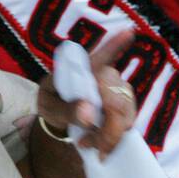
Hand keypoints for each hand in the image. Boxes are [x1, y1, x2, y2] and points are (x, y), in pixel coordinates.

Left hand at [37, 27, 136, 159]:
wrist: (61, 114)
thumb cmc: (53, 102)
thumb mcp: (49, 106)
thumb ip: (66, 109)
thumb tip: (89, 113)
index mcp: (81, 68)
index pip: (100, 56)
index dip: (115, 45)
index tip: (129, 32)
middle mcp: (104, 74)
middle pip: (116, 100)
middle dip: (106, 130)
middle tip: (86, 145)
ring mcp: (118, 88)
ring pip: (125, 113)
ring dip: (109, 135)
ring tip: (88, 144)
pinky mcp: (125, 104)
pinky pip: (129, 121)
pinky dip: (115, 137)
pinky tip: (102, 144)